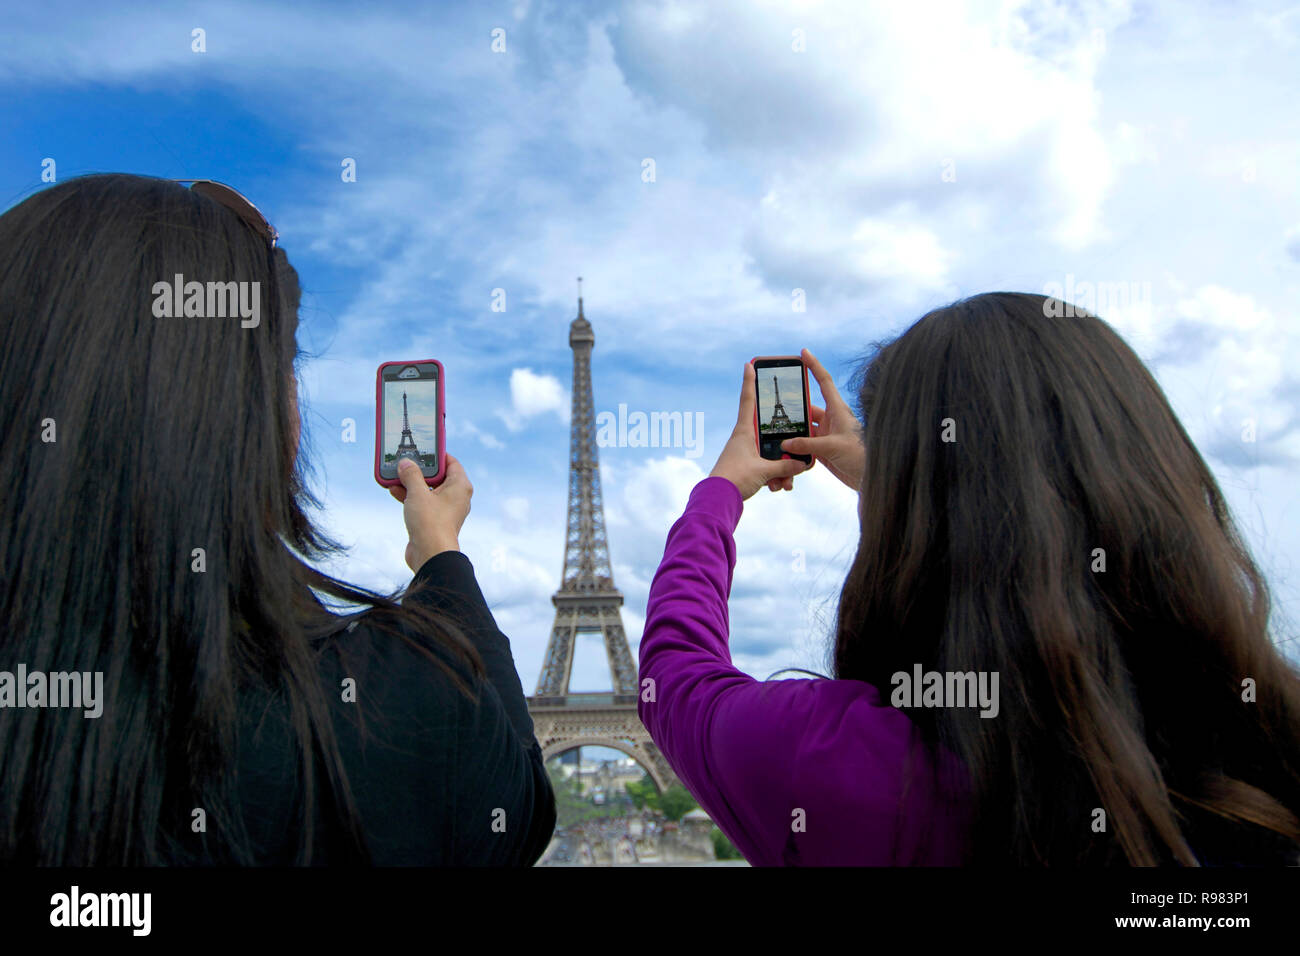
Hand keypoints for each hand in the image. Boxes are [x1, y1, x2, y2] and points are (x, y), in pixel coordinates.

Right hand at [388, 455, 471, 571]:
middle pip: (437, 476)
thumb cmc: (430, 522)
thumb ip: (411, 475)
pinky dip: (410, 497)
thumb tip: (406, 463)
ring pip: (428, 490)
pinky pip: (422, 503)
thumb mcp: (417, 493)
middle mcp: (456, 497)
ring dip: (411, 483)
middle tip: (404, 460)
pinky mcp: (434, 520)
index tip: (422, 448)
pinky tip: (394, 490)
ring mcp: (445, 510)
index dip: (436, 454)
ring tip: (394, 475)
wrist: (430, 554)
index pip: (451, 462)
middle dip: (419, 469)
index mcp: (460, 486)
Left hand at [709, 361, 811, 499]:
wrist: (718, 501)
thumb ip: (785, 465)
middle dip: (784, 448)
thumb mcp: (765, 471)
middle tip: (793, 455)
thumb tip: (802, 464)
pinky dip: (774, 476)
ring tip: (784, 484)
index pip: (748, 401)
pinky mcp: (746, 466)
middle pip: (770, 433)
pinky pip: (767, 466)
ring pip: (771, 453)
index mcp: (744, 432)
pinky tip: (777, 487)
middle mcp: (744, 439)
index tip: (749, 364)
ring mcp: (745, 452)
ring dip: (781, 469)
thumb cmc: (735, 480)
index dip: (749, 382)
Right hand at [778, 348, 864, 490]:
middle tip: (773, 407)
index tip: (803, 353)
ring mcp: (827, 435)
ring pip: (804, 430)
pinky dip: (797, 451)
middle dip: (793, 411)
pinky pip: (806, 447)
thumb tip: (785, 443)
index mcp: (837, 410)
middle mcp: (831, 420)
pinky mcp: (824, 451)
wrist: (871, 478)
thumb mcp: (833, 446)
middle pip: (807, 409)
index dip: (814, 366)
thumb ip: (807, 444)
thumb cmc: (861, 456)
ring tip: (778, 438)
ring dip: (793, 435)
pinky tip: (787, 455)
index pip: (824, 382)